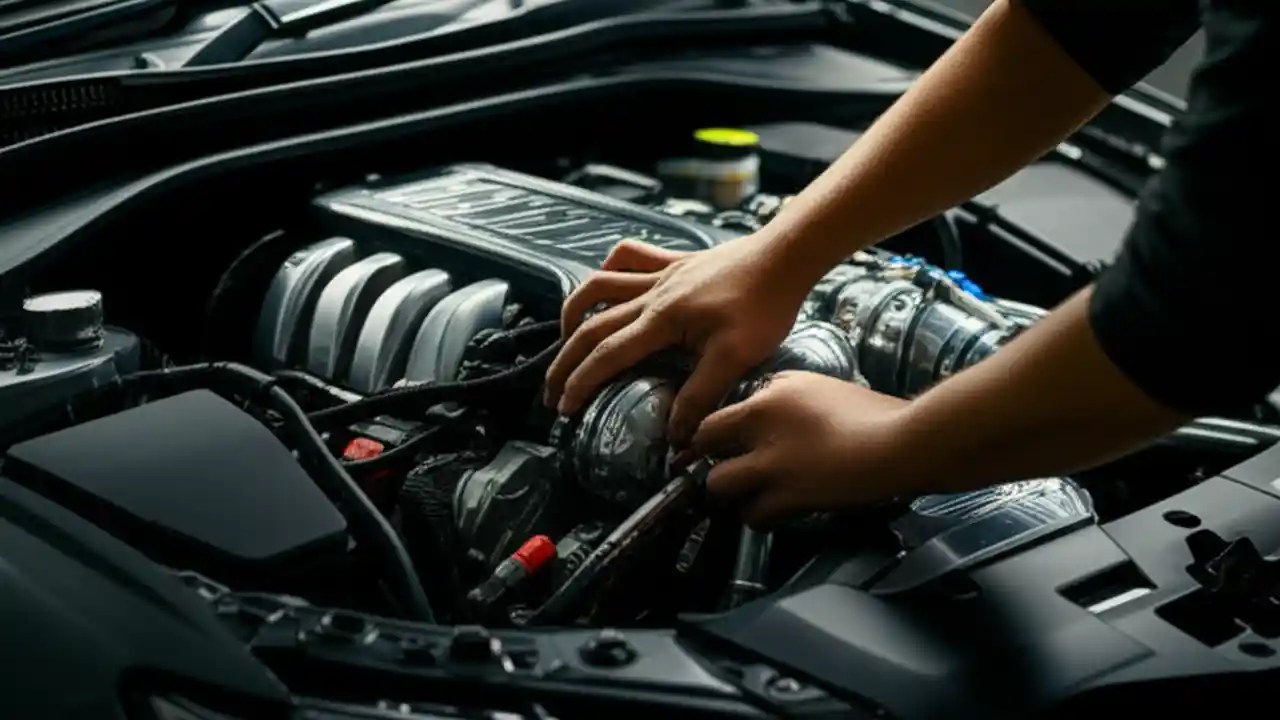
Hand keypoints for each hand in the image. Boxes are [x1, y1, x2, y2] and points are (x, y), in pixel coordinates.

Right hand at [544, 236, 815, 442]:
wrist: (785, 257)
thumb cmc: (764, 304)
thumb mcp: (735, 358)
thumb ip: (700, 395)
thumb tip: (675, 435)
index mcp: (661, 321)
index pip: (607, 355)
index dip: (581, 383)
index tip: (565, 409)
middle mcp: (651, 295)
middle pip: (591, 325)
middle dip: (565, 360)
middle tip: (552, 390)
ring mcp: (661, 275)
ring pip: (599, 285)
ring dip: (574, 311)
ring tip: (565, 337)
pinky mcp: (675, 262)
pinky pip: (629, 256)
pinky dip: (610, 268)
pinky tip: (607, 283)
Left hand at [689, 371, 918, 528]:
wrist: (900, 442)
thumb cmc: (868, 411)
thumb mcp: (815, 385)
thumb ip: (778, 393)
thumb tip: (758, 404)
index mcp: (767, 398)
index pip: (711, 419)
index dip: (705, 439)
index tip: (709, 450)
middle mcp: (760, 429)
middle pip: (704, 452)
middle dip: (712, 466)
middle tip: (726, 475)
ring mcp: (773, 465)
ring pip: (720, 488)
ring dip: (733, 496)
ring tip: (752, 497)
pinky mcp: (790, 497)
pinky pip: (754, 516)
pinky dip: (761, 517)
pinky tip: (777, 512)